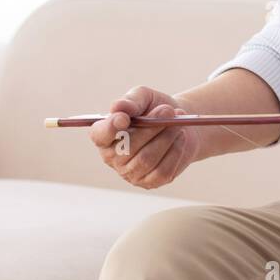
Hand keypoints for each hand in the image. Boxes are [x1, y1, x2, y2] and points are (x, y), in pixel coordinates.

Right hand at [89, 85, 203, 189]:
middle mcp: (112, 157)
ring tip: (178, 123)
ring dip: (166, 138)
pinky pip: (162, 171)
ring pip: (147, 159)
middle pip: (128, 147)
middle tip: (169, 111)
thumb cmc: (155, 108)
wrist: (179, 123)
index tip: (124, 118)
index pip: (100, 135)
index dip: (110, 128)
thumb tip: (118, 107)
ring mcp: (130, 172)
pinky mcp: (150, 182)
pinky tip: (180, 138)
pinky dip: (175, 151)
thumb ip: (131, 101)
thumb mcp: (144, 97)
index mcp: (104, 134)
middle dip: (152, 127)